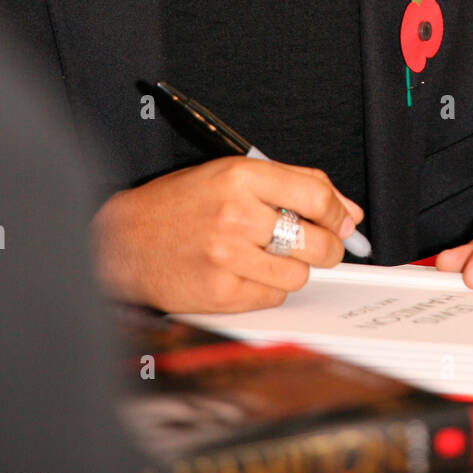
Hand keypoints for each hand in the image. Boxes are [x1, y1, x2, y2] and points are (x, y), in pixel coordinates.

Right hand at [89, 157, 363, 312]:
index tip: (342, 221)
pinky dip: (269, 287)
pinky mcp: (220, 293)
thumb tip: (348, 212)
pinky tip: (248, 273)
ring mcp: (227, 257)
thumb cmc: (178, 205)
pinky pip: (273, 297)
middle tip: (321, 246)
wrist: (123, 241)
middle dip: (328, 247)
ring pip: (298, 274)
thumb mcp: (231, 175)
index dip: (339, 213)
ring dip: (294, 268)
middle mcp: (235, 215)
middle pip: (316, 241)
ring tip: (270, 257)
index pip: (317, 196)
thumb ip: (293, 185)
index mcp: (240, 177)